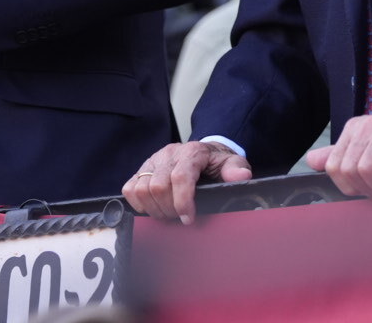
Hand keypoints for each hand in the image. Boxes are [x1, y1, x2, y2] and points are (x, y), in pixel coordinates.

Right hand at [122, 142, 253, 224]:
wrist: (204, 153)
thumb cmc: (217, 163)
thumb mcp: (232, 163)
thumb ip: (236, 169)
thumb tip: (241, 176)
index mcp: (192, 152)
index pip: (180, 176)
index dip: (182, 201)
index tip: (188, 219)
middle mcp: (169, 153)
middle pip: (159, 186)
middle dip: (169, 209)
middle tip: (180, 217)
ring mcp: (153, 161)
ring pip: (142, 188)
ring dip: (154, 208)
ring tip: (169, 214)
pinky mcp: (141, 169)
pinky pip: (129, 188)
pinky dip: (138, 203)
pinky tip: (154, 208)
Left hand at [305, 113, 371, 200]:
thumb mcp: (367, 150)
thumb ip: (339, 155)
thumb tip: (312, 161)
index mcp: (354, 128)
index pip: (333, 165)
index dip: (347, 186)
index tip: (364, 191)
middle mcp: (366, 125)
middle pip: (348, 170)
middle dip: (363, 189)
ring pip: (364, 169)